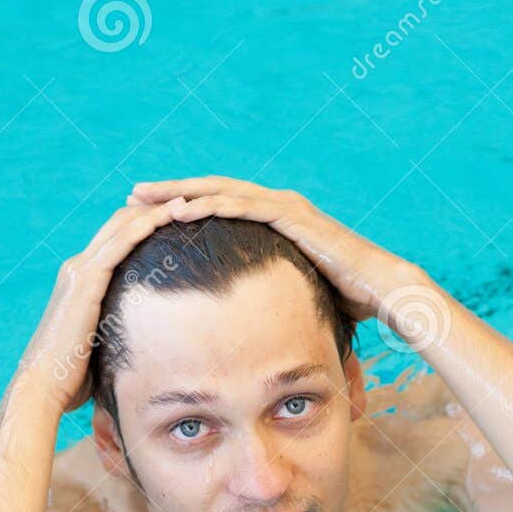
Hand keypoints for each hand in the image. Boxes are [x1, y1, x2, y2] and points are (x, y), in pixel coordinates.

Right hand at [17, 198, 185, 412]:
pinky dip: (145, 226)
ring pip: (121, 227)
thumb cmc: (71, 378)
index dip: (143, 225)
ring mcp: (79, 272)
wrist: (42, 385)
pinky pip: (119, 244)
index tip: (174, 220)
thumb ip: (119, 333)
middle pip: (119, 225)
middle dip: (152, 209)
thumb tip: (146, 346)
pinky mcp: (84, 281)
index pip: (115, 241)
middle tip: (187, 201)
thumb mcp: (102, 346)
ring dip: (154, 211)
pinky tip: (168, 218)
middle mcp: (77, 269)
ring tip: (186, 202)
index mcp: (81, 282)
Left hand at [129, 176, 435, 324]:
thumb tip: (239, 320)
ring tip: (143, 197)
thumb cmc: (341, 296)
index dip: (181, 206)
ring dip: (180, 192)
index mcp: (273, 218)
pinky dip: (210, 205)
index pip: (218, 206)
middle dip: (170, 191)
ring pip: (221, 191)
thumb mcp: (290, 288)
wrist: (381, 290)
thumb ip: (265, 290)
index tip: (145, 212)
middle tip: (131, 194)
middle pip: (212, 191)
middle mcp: (276, 204)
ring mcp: (284, 206)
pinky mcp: (293, 215)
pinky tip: (179, 210)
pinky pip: (243, 206)